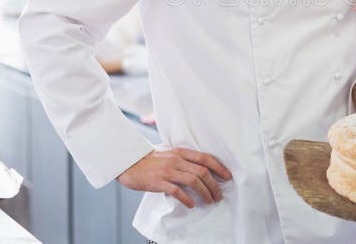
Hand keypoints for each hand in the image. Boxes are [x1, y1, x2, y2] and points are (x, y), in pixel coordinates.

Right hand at [117, 148, 232, 208]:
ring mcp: (168, 171)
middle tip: (219, 194)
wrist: (128, 161)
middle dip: (214, 185)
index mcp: (181, 152)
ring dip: (205, 192)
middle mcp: (177, 160)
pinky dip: (187, 199)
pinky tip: (192, 204)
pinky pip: (177, 191)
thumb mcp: (169, 154)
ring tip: (210, 201)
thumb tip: (201, 170)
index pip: (206, 158)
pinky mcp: (159, 182)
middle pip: (202, 172)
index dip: (219, 167)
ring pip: (194, 181)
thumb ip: (184, 159)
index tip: (227, 177)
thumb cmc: (149, 160)